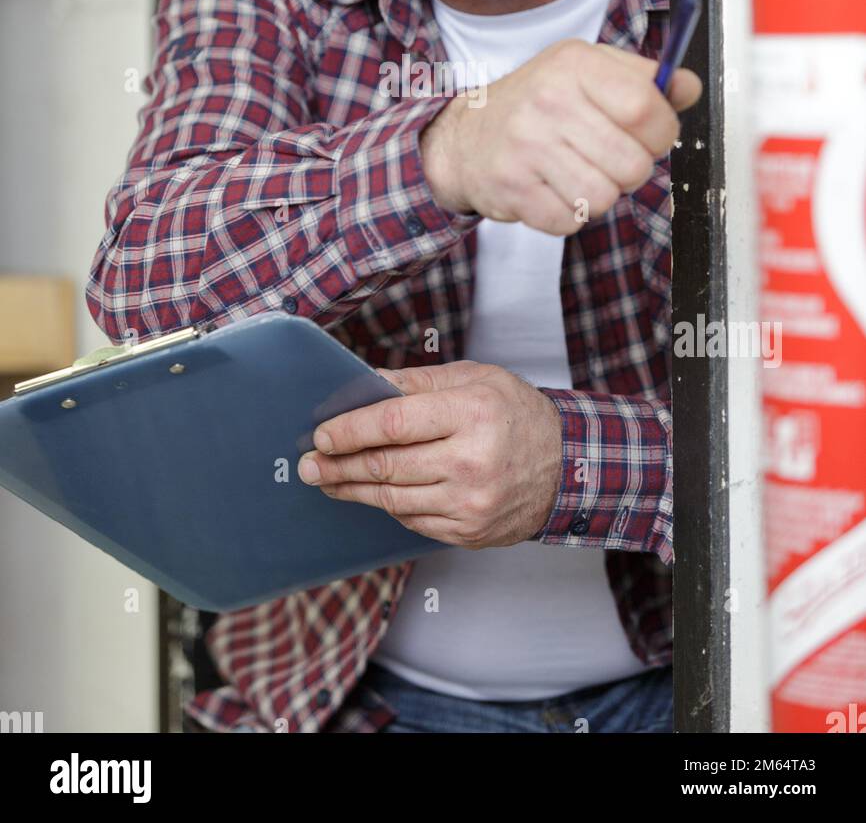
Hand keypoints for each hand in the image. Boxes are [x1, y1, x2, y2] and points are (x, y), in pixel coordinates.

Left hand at [295, 361, 562, 546]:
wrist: (568, 466)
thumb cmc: (517, 413)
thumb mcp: (475, 378)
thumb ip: (419, 382)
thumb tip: (365, 382)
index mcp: (471, 412)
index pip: (394, 422)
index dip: (351, 429)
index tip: (323, 433)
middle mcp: (471, 461)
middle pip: (386, 466)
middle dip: (338, 465)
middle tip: (308, 463)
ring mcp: (470, 503)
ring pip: (393, 499)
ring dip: (353, 490)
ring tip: (327, 481)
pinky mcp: (469, 532)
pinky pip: (414, 521)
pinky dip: (388, 506)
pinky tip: (372, 494)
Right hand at [421, 38, 701, 233]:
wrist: (464, 137)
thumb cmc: (538, 102)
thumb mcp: (587, 70)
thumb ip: (643, 78)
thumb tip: (688, 88)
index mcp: (574, 65)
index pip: (645, 107)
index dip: (661, 132)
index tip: (649, 135)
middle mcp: (547, 101)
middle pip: (632, 164)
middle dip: (630, 170)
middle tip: (606, 157)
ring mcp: (526, 146)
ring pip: (604, 199)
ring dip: (599, 194)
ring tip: (576, 172)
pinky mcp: (511, 189)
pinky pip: (570, 221)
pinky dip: (568, 214)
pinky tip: (551, 188)